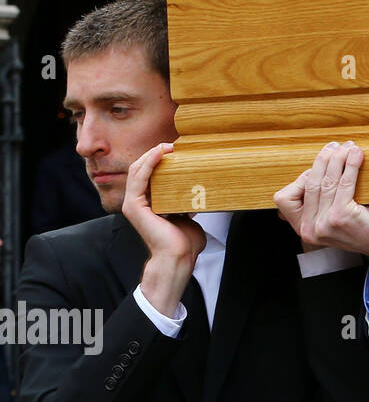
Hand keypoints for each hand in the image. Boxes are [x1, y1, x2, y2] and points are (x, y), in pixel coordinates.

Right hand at [123, 142, 205, 318]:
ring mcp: (134, 203)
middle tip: (175, 144)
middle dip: (157, 153)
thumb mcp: (188, 214)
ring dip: (153, 154)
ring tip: (169, 145)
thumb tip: (200, 191)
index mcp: (149, 201)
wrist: (179, 257)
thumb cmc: (184, 241)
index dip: (161, 158)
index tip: (179, 148)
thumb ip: (188, 202)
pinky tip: (160, 152)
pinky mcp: (135, 206)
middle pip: (142, 168)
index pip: (150, 173)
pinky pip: (139, 178)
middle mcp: (138, 201)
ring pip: (138, 169)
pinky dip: (149, 162)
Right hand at [273, 141, 368, 297]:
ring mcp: (324, 224)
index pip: (285, 197)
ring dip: (338, 158)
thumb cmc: (361, 227)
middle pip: (309, 183)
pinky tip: (357, 155)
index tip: (322, 165)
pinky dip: (350, 165)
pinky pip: (344, 183)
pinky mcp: (341, 217)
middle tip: (335, 146)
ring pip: (326, 181)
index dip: (302, 177)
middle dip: (323, 160)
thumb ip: (317, 203)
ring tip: (348, 147)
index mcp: (302, 228)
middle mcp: (309, 229)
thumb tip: (312, 171)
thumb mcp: (330, 219)